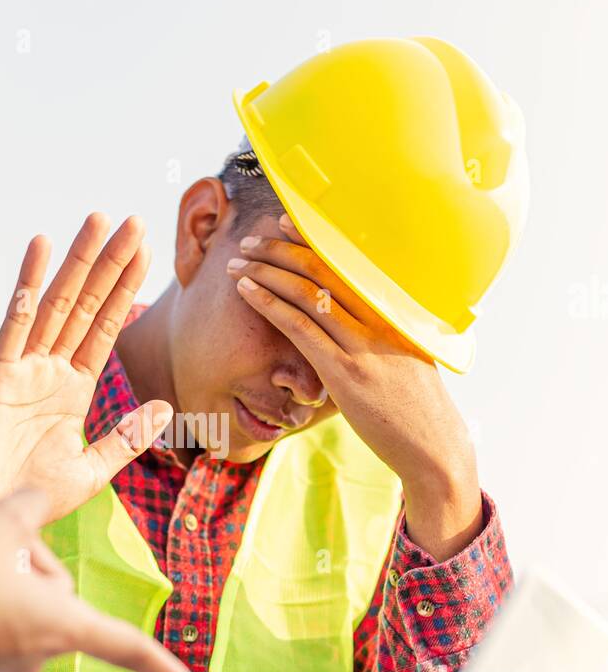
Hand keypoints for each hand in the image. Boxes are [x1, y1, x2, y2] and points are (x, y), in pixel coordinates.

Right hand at [0, 213, 169, 522]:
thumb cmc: (28, 497)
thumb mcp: (90, 469)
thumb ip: (126, 438)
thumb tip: (163, 407)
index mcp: (73, 388)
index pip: (106, 327)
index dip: (126, 289)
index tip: (147, 251)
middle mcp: (49, 369)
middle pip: (87, 304)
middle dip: (111, 263)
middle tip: (134, 220)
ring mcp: (23, 366)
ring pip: (57, 303)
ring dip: (78, 262)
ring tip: (98, 221)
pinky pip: (17, 322)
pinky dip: (28, 285)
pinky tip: (40, 249)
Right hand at [0, 486, 201, 671]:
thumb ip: (31, 508)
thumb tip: (40, 494)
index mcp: (61, 622)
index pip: (127, 647)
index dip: (164, 670)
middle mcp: (40, 652)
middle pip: (58, 597)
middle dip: (34, 568)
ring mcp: (5, 666)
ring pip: (23, 609)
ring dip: (3, 583)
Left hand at [227, 216, 482, 559]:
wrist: (433, 448)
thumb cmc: (418, 408)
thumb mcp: (409, 355)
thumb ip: (385, 332)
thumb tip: (363, 318)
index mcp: (397, 309)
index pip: (349, 260)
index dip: (313, 237)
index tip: (286, 223)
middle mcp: (381, 317)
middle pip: (323, 268)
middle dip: (280, 250)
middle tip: (249, 243)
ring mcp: (363, 344)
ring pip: (307, 292)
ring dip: (266, 272)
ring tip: (237, 263)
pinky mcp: (344, 372)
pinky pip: (300, 328)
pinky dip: (269, 304)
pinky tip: (247, 292)